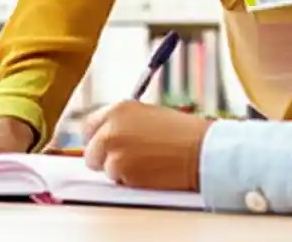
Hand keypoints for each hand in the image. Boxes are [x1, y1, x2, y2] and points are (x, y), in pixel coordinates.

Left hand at [82, 101, 212, 191]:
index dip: (97, 140)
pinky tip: (150, 172)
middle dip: (105, 159)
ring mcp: (114, 150)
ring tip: (146, 164)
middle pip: (91, 151)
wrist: (202, 150)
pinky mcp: (121, 170)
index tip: (104, 148)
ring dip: (120, 171)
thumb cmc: (183, 134)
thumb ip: (124, 124)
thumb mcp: (148, 116)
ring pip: (104, 168)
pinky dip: (130, 181)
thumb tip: (107, 138)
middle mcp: (110, 127)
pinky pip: (118, 181)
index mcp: (119, 109)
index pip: (89, 127)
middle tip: (126, 162)